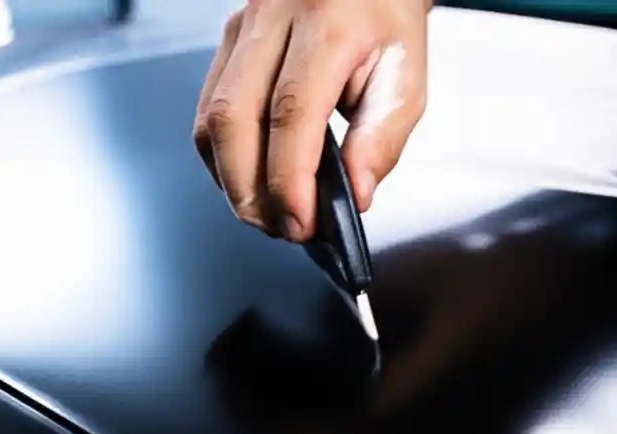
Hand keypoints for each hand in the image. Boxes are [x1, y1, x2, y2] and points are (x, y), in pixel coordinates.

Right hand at [193, 0, 429, 240]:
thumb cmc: (388, 20)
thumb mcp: (407, 78)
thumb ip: (382, 140)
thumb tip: (354, 196)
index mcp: (327, 23)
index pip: (291, 113)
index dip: (289, 180)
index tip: (302, 223)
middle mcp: (272, 17)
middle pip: (233, 119)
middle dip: (250, 191)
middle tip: (282, 229)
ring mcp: (242, 27)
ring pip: (211, 118)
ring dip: (233, 180)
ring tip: (269, 212)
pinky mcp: (228, 41)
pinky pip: (209, 110)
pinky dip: (226, 158)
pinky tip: (253, 180)